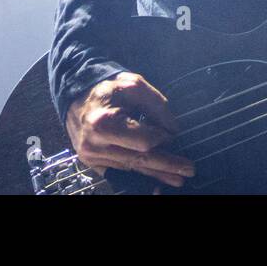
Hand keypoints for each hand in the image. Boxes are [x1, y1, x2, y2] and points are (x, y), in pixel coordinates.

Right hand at [65, 71, 194, 188]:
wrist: (78, 98)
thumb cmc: (108, 89)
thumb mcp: (134, 86)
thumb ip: (157, 106)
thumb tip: (174, 130)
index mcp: (104, 124)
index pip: (143, 141)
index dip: (162, 139)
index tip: (173, 134)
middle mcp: (96, 145)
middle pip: (139, 160)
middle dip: (166, 165)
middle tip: (189, 169)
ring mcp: (93, 158)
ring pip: (132, 168)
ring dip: (157, 174)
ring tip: (178, 177)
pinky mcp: (94, 163)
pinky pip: (122, 171)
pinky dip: (141, 175)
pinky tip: (157, 179)